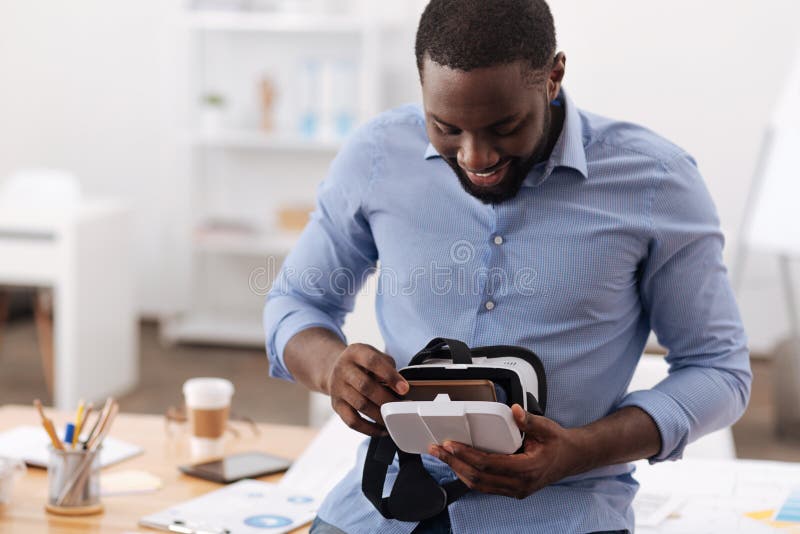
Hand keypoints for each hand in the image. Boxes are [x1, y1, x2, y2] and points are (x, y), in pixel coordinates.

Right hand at [326, 343, 408, 436]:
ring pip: (360, 405)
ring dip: (380, 415)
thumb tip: (401, 387)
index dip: (390, 376)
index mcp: (355, 352)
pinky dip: (369, 429)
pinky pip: (352, 421)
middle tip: (402, 407)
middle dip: (387, 399)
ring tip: (394, 419)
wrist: (334, 368)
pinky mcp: (336, 405)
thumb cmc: (361, 363)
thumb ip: (387, 366)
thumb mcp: (373, 354)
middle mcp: (343, 369)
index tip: (404, 389)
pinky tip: (381, 430)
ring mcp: (337, 388)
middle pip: (365, 386)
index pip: (373, 362)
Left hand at [429, 404, 585, 499]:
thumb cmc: (559, 444)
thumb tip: (514, 410)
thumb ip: (529, 420)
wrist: (572, 459)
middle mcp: (519, 484)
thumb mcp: (547, 428)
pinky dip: (469, 476)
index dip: (467, 455)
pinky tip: (458, 465)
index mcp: (527, 470)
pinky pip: (485, 486)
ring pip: (479, 485)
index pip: (488, 464)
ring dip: (458, 471)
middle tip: (437, 450)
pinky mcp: (512, 490)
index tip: (450, 445)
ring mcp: (515, 490)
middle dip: (454, 464)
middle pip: (478, 478)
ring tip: (441, 457)